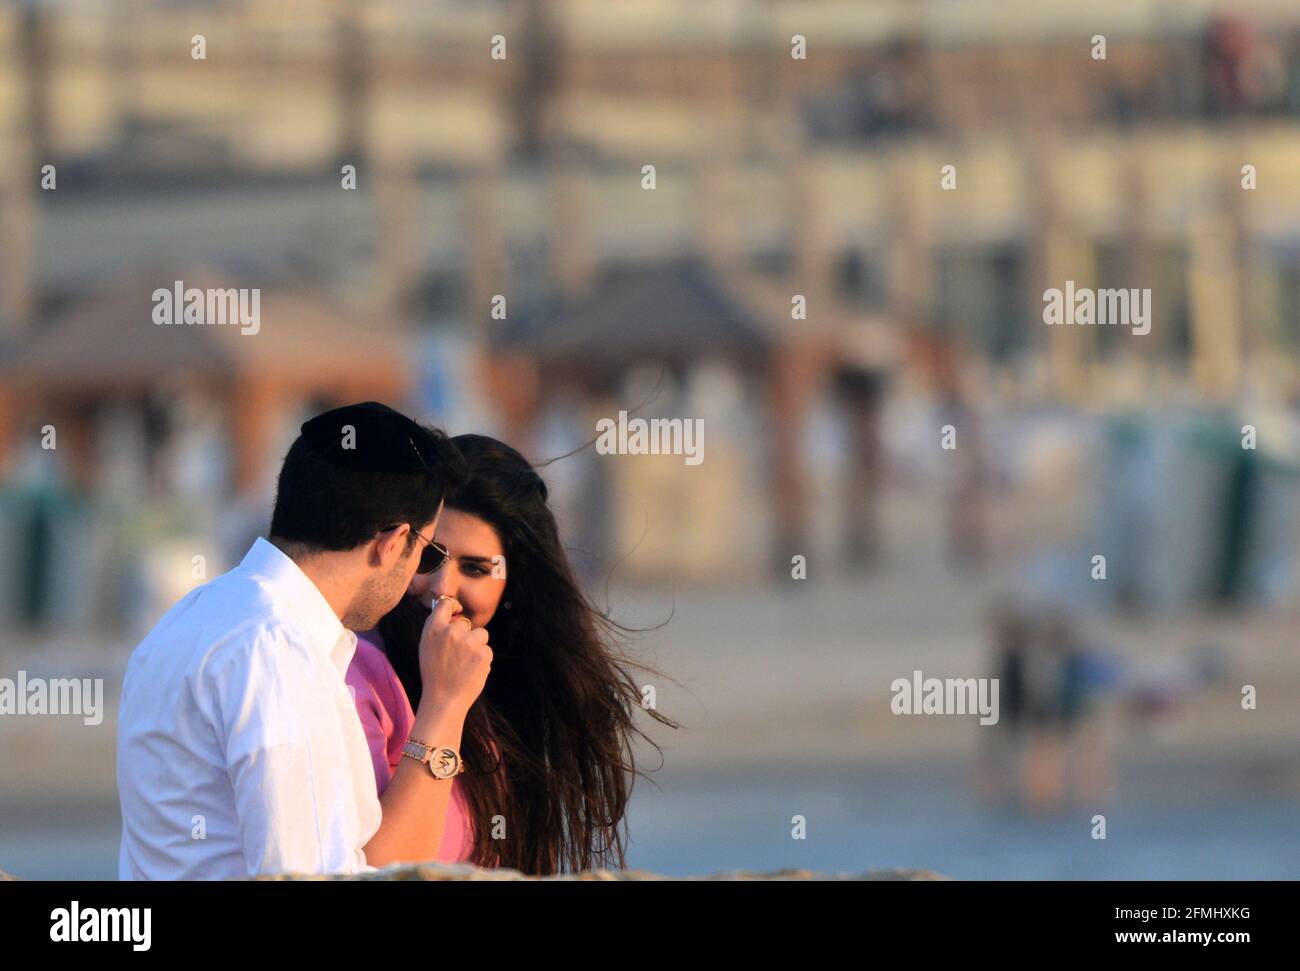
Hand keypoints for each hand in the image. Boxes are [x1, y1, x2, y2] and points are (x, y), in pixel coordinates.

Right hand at [416, 596, 491, 714]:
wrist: (443, 700)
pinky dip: (482, 660)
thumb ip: (438, 628)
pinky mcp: (483, 653)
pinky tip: (470, 671)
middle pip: (467, 624)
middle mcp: (451, 631)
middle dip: (466, 636)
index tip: (456, 614)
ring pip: (481, 635)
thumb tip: (451, 609)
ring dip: (477, 647)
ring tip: (464, 664)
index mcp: (433, 628)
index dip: (453, 607)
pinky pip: (487, 650)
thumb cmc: (435, 674)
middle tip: (456, 657)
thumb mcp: (427, 647)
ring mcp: (468, 641)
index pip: (446, 604)